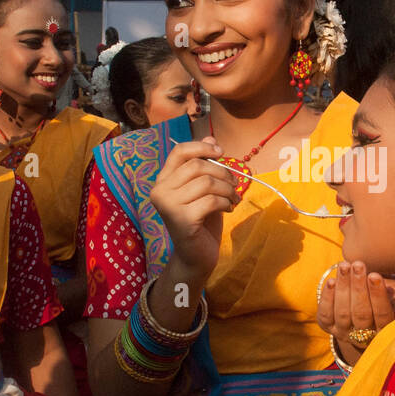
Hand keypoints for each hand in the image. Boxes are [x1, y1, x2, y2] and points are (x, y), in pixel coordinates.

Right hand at [150, 136, 238, 281]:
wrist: (195, 256)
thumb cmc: (200, 220)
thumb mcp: (204, 190)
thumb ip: (204, 165)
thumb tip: (211, 138)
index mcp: (163, 180)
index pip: (179, 152)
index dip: (202, 147)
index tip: (221, 152)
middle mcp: (160, 191)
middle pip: (196, 166)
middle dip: (222, 173)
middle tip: (234, 184)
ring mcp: (168, 206)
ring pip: (206, 183)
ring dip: (227, 189)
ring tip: (233, 198)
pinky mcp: (181, 219)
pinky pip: (211, 201)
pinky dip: (226, 203)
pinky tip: (228, 209)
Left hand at [316, 261, 394, 362]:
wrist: (368, 303)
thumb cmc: (389, 297)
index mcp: (384, 331)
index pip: (382, 314)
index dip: (378, 295)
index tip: (375, 275)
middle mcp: (363, 337)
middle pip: (360, 313)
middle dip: (358, 287)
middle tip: (358, 265)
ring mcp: (343, 333)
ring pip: (342, 312)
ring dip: (343, 287)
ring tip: (345, 266)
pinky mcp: (328, 326)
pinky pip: (325, 313)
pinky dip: (327, 296)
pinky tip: (332, 280)